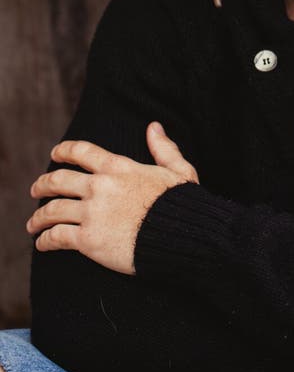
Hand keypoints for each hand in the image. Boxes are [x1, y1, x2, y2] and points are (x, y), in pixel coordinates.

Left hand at [26, 122, 198, 274]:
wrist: (181, 236)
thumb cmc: (183, 205)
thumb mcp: (178, 171)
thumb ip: (164, 149)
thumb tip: (154, 127)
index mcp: (119, 167)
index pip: (82, 152)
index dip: (64, 150)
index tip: (55, 153)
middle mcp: (100, 186)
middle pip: (58, 180)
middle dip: (42, 185)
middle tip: (36, 190)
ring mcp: (92, 213)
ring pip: (51, 210)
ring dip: (38, 218)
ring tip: (32, 224)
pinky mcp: (88, 239)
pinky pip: (56, 237)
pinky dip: (45, 241)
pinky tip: (42, 244)